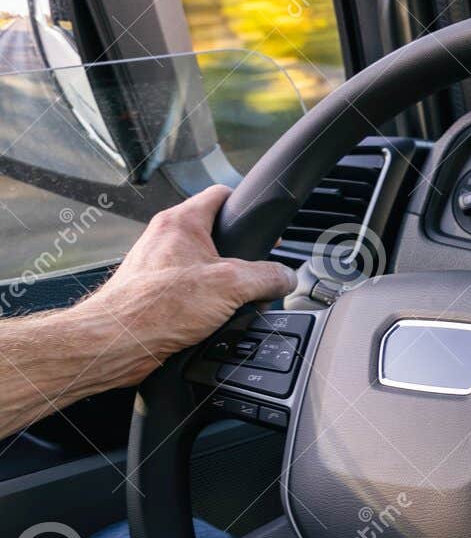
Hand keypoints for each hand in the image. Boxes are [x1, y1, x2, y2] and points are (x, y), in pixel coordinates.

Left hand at [0, 184, 298, 438]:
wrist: (117, 342)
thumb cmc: (154, 308)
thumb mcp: (231, 286)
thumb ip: (267, 277)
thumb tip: (285, 277)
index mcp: (181, 222)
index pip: (220, 195)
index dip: (246, 207)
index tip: (262, 224)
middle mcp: (166, 239)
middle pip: (217, 236)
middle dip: (240, 259)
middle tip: (253, 278)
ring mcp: (158, 265)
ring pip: (205, 266)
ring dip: (224, 285)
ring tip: (231, 303)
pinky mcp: (154, 291)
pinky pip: (191, 289)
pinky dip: (206, 302)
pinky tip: (212, 320)